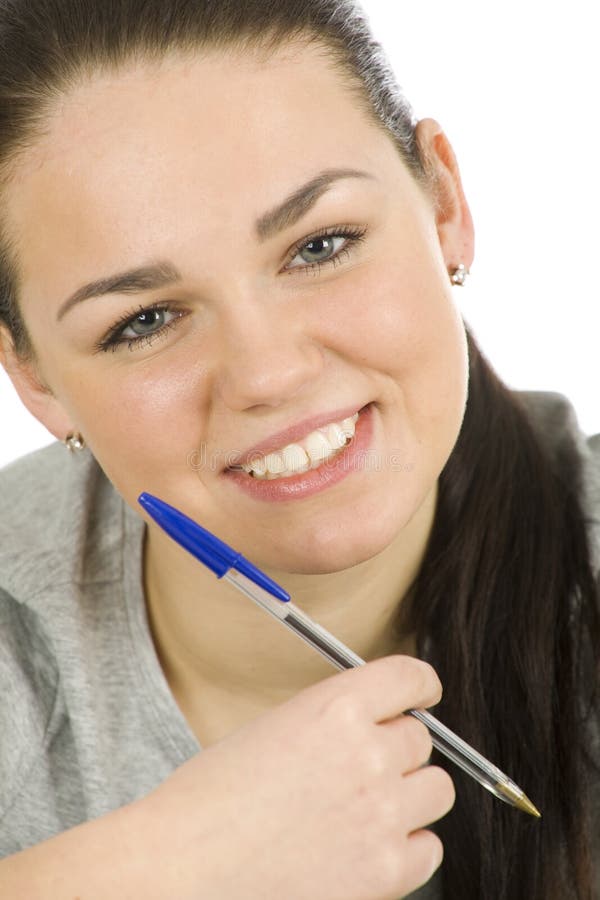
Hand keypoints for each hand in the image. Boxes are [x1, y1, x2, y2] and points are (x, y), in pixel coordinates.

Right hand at [145, 655, 454, 898]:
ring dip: (409, 796)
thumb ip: (331, 722)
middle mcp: (368, 755)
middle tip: (366, 769)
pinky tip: (369, 849)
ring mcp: (382, 815)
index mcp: (336, 708)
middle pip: (421, 738)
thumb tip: (370, 726)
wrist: (182, 871)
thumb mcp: (272, 730)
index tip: (423, 695)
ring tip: (368, 810)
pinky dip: (407, 847)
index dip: (421, 686)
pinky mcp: (386, 871)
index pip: (410, 678)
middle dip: (398, 750)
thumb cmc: (210, 803)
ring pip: (436, 790)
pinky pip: (429, 848)